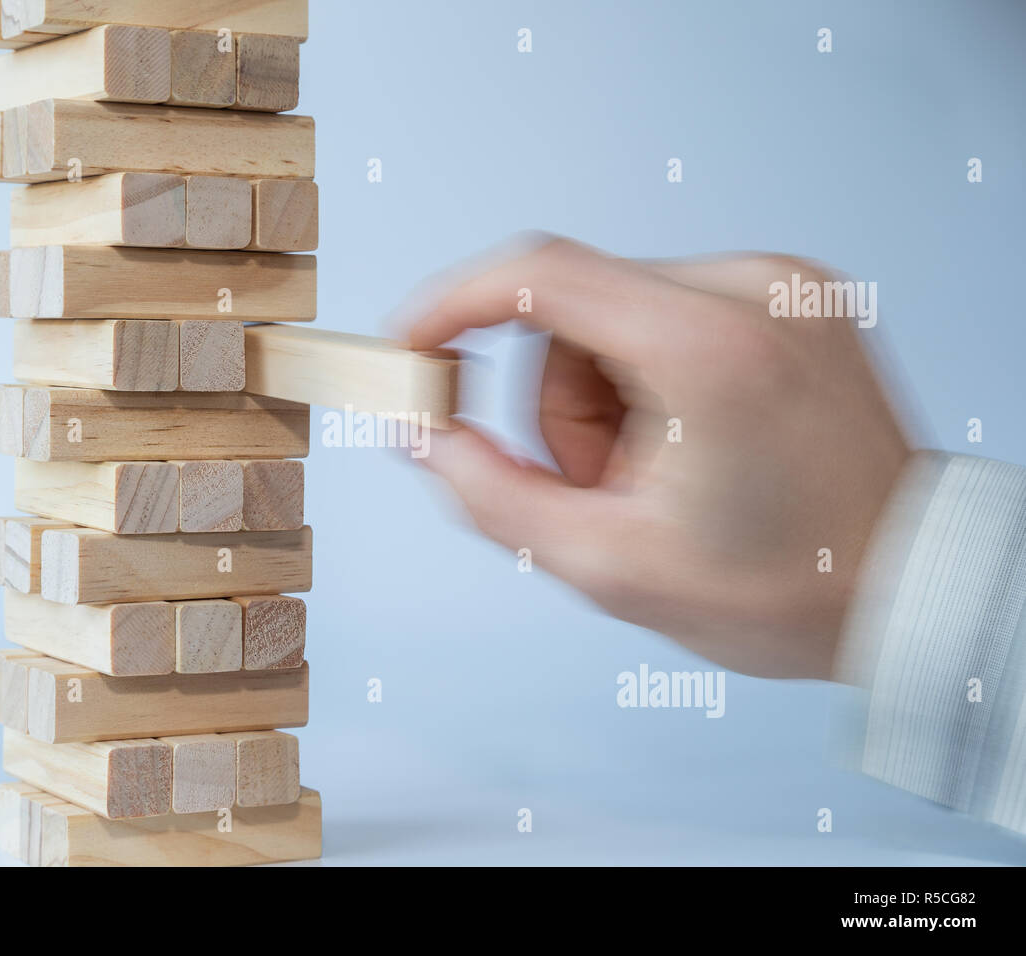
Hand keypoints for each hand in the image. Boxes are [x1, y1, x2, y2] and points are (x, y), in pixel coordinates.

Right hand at [405, 236, 910, 678]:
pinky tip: (692, 442)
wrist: (906, 585)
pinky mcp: (790, 291)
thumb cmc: (784, 589)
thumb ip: (489, 495)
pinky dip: (650, 379)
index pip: (537, 274)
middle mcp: (750, 288)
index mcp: (709, 347)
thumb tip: (419, 433)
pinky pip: (665, 313)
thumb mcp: (610, 568)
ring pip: (614, 314)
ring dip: (605, 396)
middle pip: (571, 311)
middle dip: (558, 405)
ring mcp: (779, 282)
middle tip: (601, 488)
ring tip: (659, 476)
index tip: (414, 353)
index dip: (451, 308)